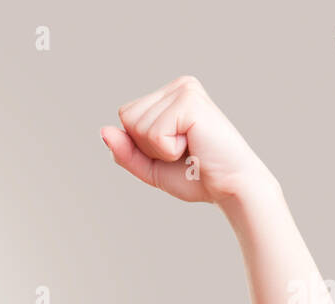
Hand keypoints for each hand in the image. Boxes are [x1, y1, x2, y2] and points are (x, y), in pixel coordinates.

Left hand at [101, 75, 274, 204]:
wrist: (231, 187)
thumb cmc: (196, 176)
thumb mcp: (150, 167)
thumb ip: (125, 151)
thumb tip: (104, 131)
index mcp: (170, 95)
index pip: (126, 116)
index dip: (141, 145)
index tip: (173, 151)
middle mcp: (179, 85)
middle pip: (127, 117)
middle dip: (147, 146)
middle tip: (181, 151)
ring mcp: (185, 89)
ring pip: (137, 125)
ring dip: (158, 149)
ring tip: (189, 148)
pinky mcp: (190, 101)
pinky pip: (153, 132)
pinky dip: (167, 149)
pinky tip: (193, 145)